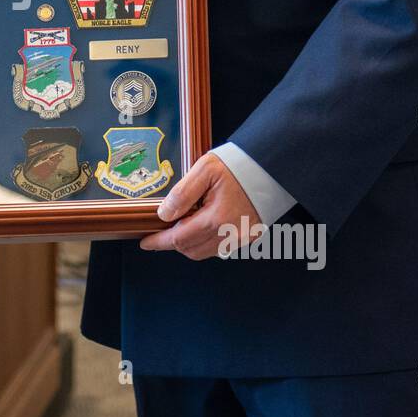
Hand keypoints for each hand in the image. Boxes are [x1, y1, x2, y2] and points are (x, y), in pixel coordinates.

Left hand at [138, 150, 262, 258]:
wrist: (271, 166)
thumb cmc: (238, 165)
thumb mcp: (204, 170)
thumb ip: (182, 194)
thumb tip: (164, 214)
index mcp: (217, 219)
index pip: (179, 239)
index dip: (159, 242)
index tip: (146, 242)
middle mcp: (231, 234)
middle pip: (192, 250)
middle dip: (173, 243)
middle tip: (162, 231)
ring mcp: (242, 237)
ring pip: (206, 252)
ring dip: (190, 244)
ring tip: (182, 225)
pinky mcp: (251, 235)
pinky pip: (222, 247)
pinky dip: (206, 242)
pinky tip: (203, 225)